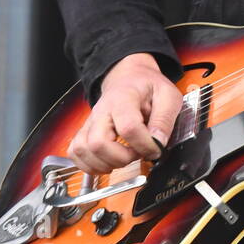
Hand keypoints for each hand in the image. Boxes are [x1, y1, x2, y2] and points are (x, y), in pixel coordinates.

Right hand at [67, 53, 182, 173]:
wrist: (129, 77)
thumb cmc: (147, 87)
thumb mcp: (167, 95)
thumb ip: (164, 119)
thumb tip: (158, 143)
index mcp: (124, 99)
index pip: (128, 127)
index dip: (144, 145)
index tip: (155, 149)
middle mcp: (101, 111)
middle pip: (98, 143)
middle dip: (121, 158)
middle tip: (137, 154)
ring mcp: (90, 122)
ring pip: (82, 150)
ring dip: (105, 164)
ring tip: (123, 159)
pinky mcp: (85, 131)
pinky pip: (75, 153)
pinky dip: (90, 165)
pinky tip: (108, 162)